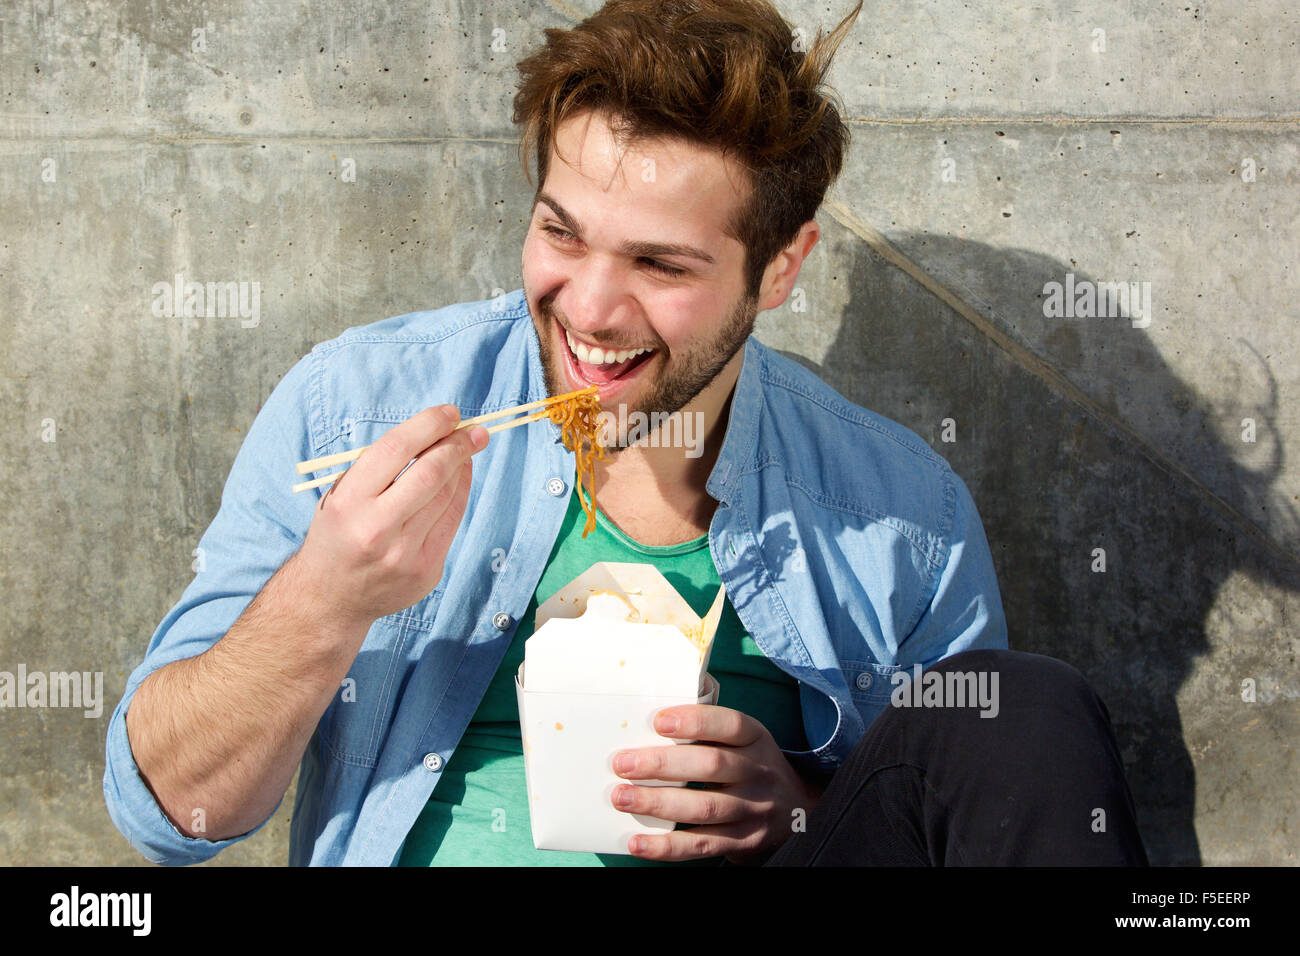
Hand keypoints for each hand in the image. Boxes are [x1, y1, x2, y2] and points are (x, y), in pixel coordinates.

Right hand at [293, 404, 488, 632]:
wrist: (330, 598)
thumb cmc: (338, 534)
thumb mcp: (341, 494)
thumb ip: (380, 467)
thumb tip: (434, 434)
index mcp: (349, 501)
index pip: (396, 448)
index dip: (429, 425)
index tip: (450, 413)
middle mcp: (376, 528)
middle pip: (430, 473)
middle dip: (458, 445)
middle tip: (476, 431)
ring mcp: (404, 553)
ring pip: (446, 496)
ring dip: (462, 468)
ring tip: (468, 450)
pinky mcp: (425, 570)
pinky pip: (452, 522)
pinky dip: (460, 494)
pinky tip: (460, 479)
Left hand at [610, 704, 822, 864]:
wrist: (795, 809)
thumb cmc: (749, 764)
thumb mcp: (744, 739)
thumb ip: (709, 728)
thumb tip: (647, 715)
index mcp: (755, 738)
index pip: (730, 724)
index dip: (694, 721)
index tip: (657, 721)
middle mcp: (758, 772)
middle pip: (711, 766)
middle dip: (662, 764)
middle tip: (622, 763)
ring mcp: (754, 809)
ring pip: (705, 807)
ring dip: (658, 803)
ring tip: (621, 798)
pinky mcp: (744, 841)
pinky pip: (703, 845)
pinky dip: (667, 846)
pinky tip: (637, 842)